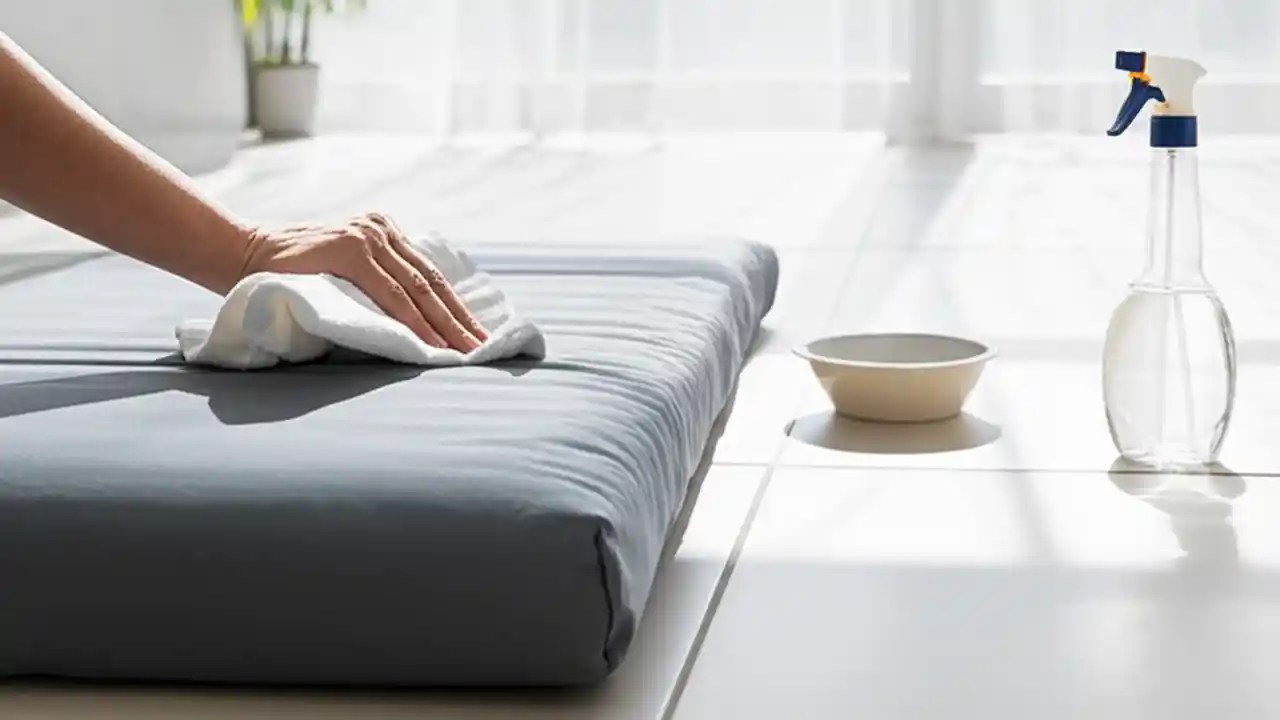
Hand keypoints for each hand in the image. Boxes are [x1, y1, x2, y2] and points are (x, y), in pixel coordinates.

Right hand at [239, 213, 488, 351]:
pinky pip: (391, 294)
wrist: (243, 254)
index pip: (431, 276)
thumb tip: (421, 320)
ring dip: (444, 325)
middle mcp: (381, 230)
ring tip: (464, 351)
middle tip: (483, 349)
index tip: (479, 336)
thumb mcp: (345, 271)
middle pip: (432, 284)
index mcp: (384, 232)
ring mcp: (368, 237)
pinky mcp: (351, 250)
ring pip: (417, 290)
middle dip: (460, 321)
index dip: (457, 309)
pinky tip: (431, 342)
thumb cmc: (293, 274)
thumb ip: (377, 281)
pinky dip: (413, 321)